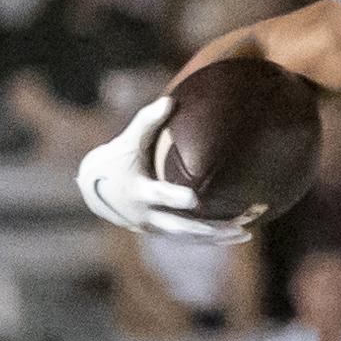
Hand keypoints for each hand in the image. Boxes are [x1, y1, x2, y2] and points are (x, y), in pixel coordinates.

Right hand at [75, 95, 248, 241]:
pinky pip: (187, 239)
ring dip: (216, 237)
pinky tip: (234, 235)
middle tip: (239, 226)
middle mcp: (145, 215)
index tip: (195, 200)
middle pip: (181, 226)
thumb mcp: (127, 140)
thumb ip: (148, 121)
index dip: (175, 198)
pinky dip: (209, 239)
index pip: (159, 196)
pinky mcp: (158, 232)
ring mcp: (152, 227)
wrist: (94, 191)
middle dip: (210, 228)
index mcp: (138, 190)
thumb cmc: (116, 158)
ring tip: (246, 233)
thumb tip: (170, 100)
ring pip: (187, 237)